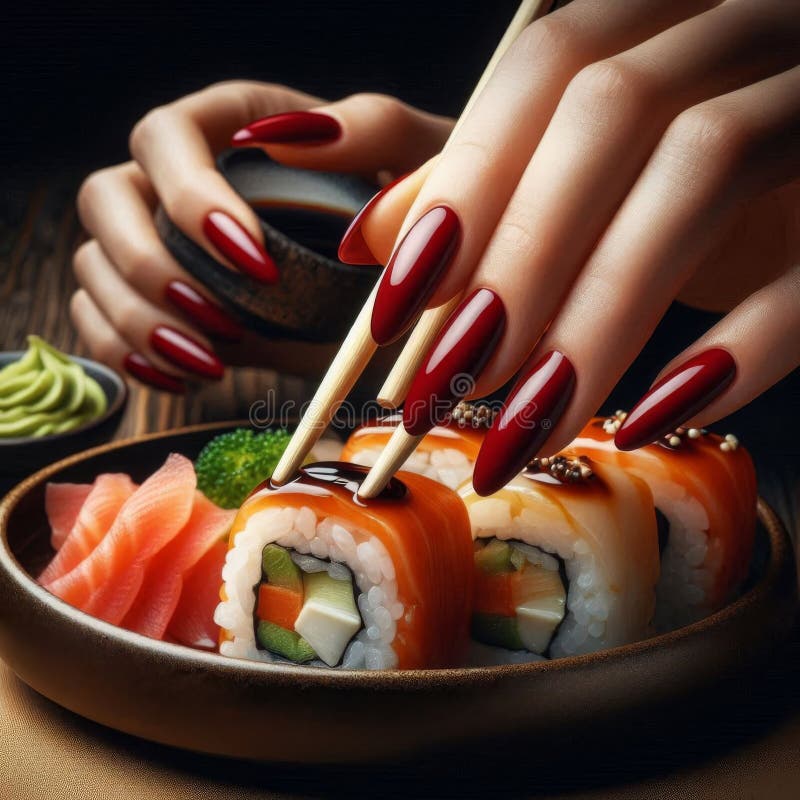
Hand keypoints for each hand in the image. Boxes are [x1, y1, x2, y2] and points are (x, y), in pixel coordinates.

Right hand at [72, 81, 451, 390]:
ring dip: (138, 321)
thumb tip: (290, 134)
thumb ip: (368, 128)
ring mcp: (165, 243)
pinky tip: (183, 376)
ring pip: (94, 267)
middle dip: (149, 266)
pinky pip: (100, 322)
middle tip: (222, 320)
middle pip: (106, 199)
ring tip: (210, 361)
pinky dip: (127, 355)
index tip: (255, 260)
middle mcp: (184, 182)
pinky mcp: (162, 303)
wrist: (402, 273)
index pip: (168, 138)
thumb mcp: (412, 156)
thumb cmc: (411, 204)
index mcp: (234, 128)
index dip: (191, 198)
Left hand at [342, 0, 799, 493]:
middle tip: (449, 378)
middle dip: (517, 257)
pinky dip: (735, 352)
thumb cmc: (680, 179)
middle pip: (611, 109)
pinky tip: (648, 420)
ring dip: (596, 317)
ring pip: (704, 168)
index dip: (463, 182)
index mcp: (656, 16)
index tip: (395, 301)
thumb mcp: (567, 171)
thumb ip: (461, 177)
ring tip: (521, 423)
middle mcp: (739, 29)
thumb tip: (366, 235)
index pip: (545, 63)